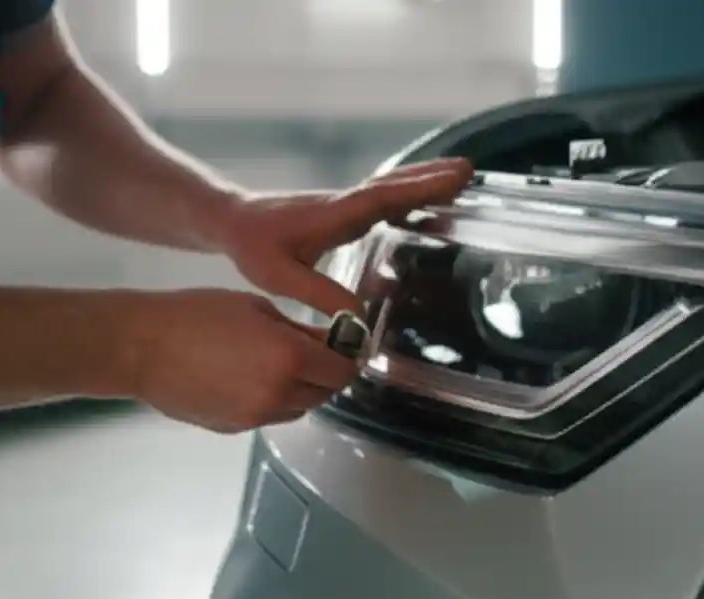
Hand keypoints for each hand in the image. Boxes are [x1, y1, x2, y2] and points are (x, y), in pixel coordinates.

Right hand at [126, 289, 358, 432]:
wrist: (142, 348)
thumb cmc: (199, 314)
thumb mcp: (257, 308)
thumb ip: (299, 330)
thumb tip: (328, 343)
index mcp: (291, 359)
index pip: (342, 371)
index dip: (345, 357)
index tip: (340, 345)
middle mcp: (281, 395)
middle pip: (324, 394)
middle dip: (324, 374)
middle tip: (310, 352)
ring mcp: (257, 417)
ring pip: (299, 409)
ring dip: (300, 390)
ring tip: (276, 365)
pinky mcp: (236, 428)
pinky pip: (270, 416)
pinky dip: (272, 401)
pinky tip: (248, 379)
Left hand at [215, 158, 473, 315]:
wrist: (233, 221)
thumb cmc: (253, 246)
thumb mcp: (279, 277)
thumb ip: (318, 296)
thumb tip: (358, 321)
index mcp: (333, 214)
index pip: (382, 197)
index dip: (418, 189)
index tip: (453, 179)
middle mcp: (344, 203)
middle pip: (395, 186)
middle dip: (432, 179)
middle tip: (470, 171)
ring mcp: (345, 205)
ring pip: (391, 189)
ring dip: (424, 183)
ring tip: (461, 180)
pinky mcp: (343, 213)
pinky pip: (383, 201)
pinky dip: (409, 198)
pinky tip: (425, 209)